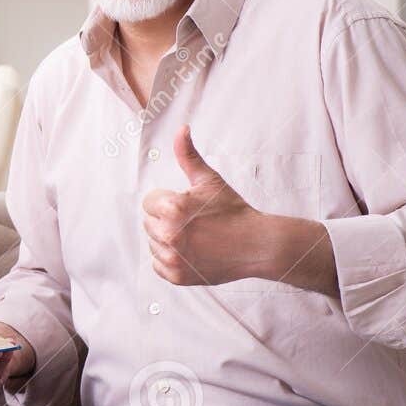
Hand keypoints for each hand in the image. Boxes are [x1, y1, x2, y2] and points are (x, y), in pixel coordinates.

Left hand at [140, 125, 272, 286]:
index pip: (149, 202)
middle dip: (167, 220)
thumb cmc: (232, 210)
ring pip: (153, 244)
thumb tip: (181, 129)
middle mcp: (169, 235)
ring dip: (168, 240)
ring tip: (195, 237)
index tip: (189, 206)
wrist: (256, 244)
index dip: (169, 201)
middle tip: (195, 222)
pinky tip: (192, 252)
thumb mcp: (209, 180)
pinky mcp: (176, 276)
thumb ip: (189, 155)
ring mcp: (173, 258)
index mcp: (172, 208)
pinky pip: (158, 265)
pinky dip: (171, 260)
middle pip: (149, 222)